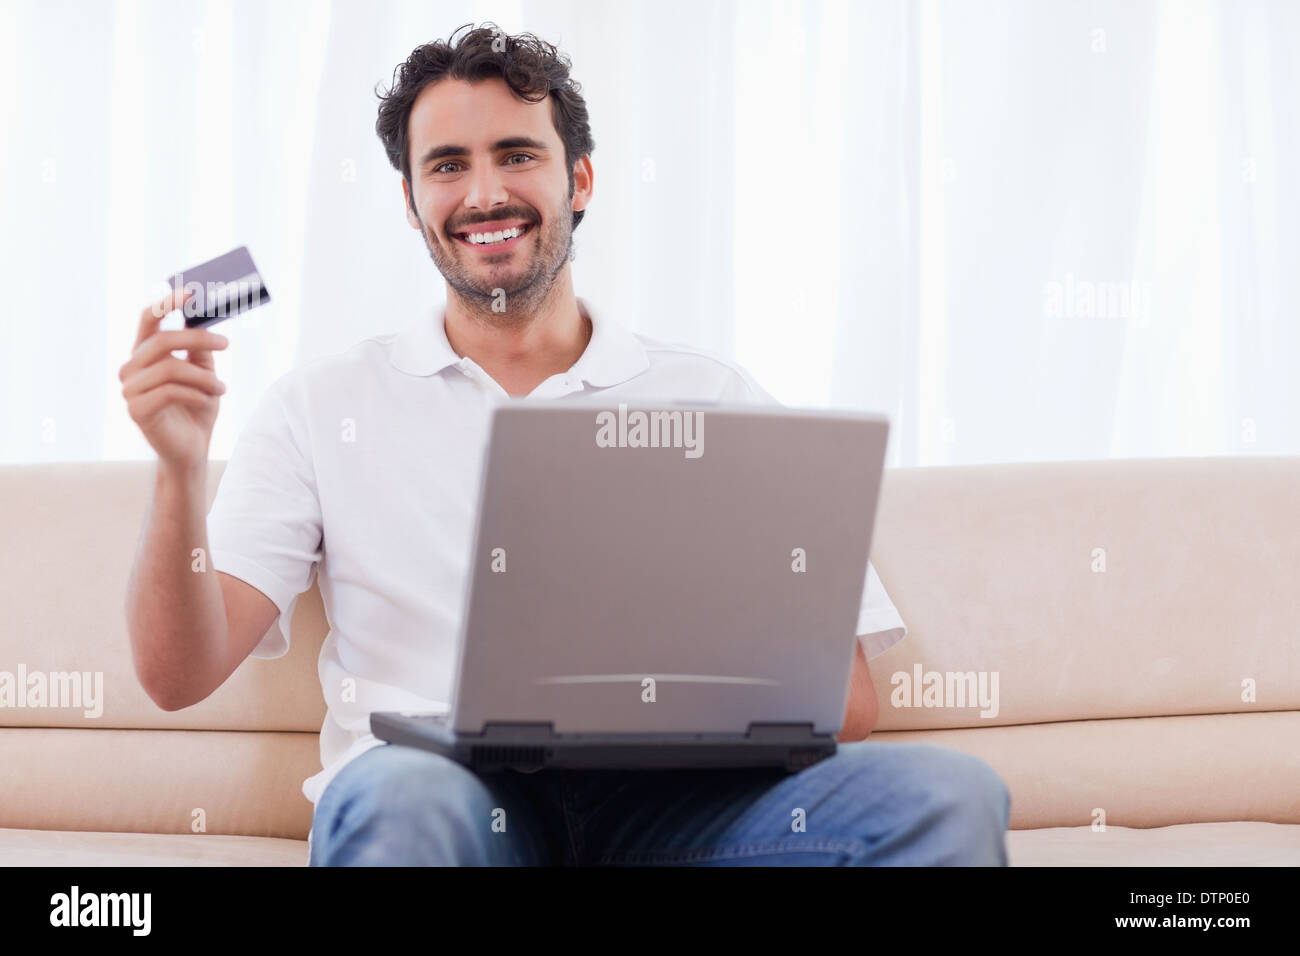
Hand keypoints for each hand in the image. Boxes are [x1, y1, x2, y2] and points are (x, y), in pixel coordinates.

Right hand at [119, 287, 229, 471]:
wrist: (192, 450)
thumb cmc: (196, 408)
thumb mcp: (203, 373)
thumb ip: (200, 349)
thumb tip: (204, 320)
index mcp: (144, 355)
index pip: (148, 320)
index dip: (166, 303)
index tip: (191, 292)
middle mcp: (131, 369)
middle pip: (162, 341)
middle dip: (197, 339)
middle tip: (226, 343)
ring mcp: (130, 390)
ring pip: (170, 368)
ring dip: (204, 376)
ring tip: (222, 388)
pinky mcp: (137, 410)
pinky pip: (170, 391)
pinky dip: (196, 393)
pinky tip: (209, 400)